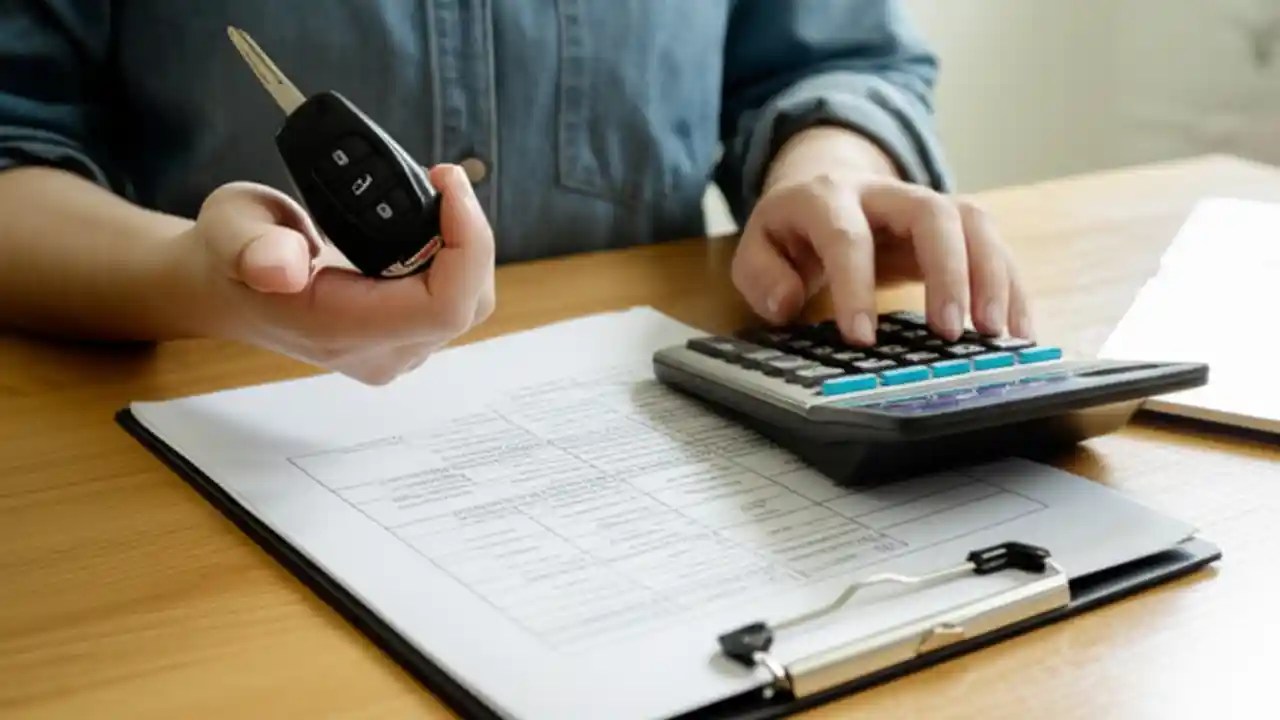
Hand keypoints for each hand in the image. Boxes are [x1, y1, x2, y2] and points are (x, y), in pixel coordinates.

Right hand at [177, 164, 494, 384]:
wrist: (225, 289)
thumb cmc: (230, 254)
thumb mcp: (229, 228)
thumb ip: (250, 246)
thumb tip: (283, 269)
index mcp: (340, 329)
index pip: (443, 307)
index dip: (467, 244)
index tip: (447, 181)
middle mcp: (378, 353)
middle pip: (467, 304)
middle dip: (471, 237)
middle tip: (442, 180)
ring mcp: (393, 352)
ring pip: (467, 305)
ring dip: (466, 247)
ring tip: (439, 197)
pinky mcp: (402, 339)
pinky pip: (453, 302)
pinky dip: (455, 259)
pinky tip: (435, 225)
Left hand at [731, 127, 1032, 345]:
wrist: (825, 182)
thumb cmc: (794, 230)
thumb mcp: (758, 247)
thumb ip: (761, 275)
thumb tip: (786, 303)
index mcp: (829, 198)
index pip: (847, 237)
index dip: (856, 285)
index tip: (862, 339)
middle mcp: (886, 193)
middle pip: (932, 214)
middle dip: (948, 272)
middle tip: (950, 333)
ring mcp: (928, 204)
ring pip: (975, 223)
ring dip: (993, 277)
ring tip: (997, 335)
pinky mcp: (956, 226)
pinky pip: (994, 246)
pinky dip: (1012, 287)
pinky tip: (1019, 330)